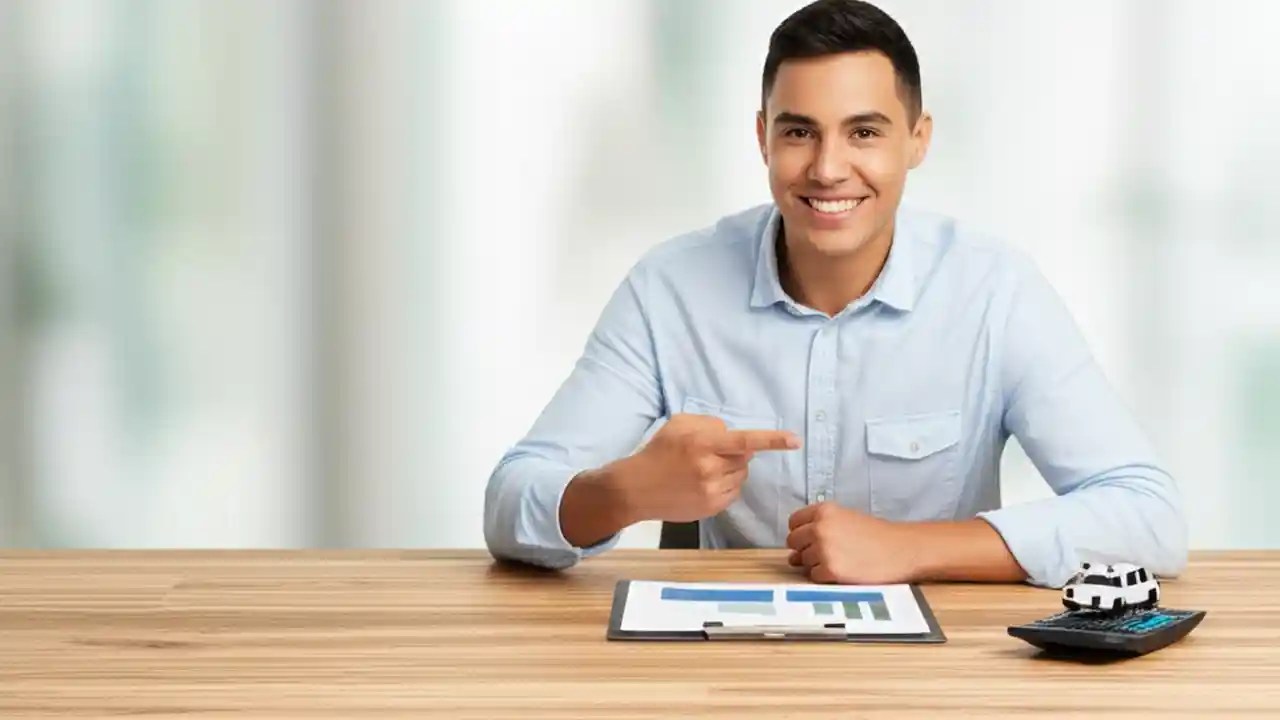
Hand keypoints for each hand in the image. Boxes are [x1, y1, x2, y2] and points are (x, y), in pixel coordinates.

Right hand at [622, 413, 800, 522]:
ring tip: (704, 469)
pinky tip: (703, 483)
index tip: (795, 440)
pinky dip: (726, 485)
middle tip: (713, 452)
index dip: (772, 440)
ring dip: (731, 469)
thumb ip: (709, 424)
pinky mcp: (712, 508)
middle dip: (736, 452)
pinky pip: (734, 492)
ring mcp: (712, 491)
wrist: (636, 489)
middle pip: (745, 457)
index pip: (744, 441)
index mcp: (702, 444)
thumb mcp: (679, 424)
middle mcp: (710, 468)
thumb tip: (731, 434)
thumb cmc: (658, 452)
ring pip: (741, 475)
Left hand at [785, 502, 920, 583]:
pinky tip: (843, 571)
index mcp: (824, 510)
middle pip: (794, 542)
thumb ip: (817, 530)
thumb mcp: (845, 520)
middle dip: (805, 549)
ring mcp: (824, 549)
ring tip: (841, 560)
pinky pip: (814, 576)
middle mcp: (820, 527)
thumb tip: (792, 557)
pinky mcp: (831, 570)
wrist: (901, 549)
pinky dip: (825, 577)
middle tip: (828, 552)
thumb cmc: (875, 535)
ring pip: (803, 561)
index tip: (813, 538)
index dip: (801, 532)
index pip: (793, 522)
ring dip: (817, 564)